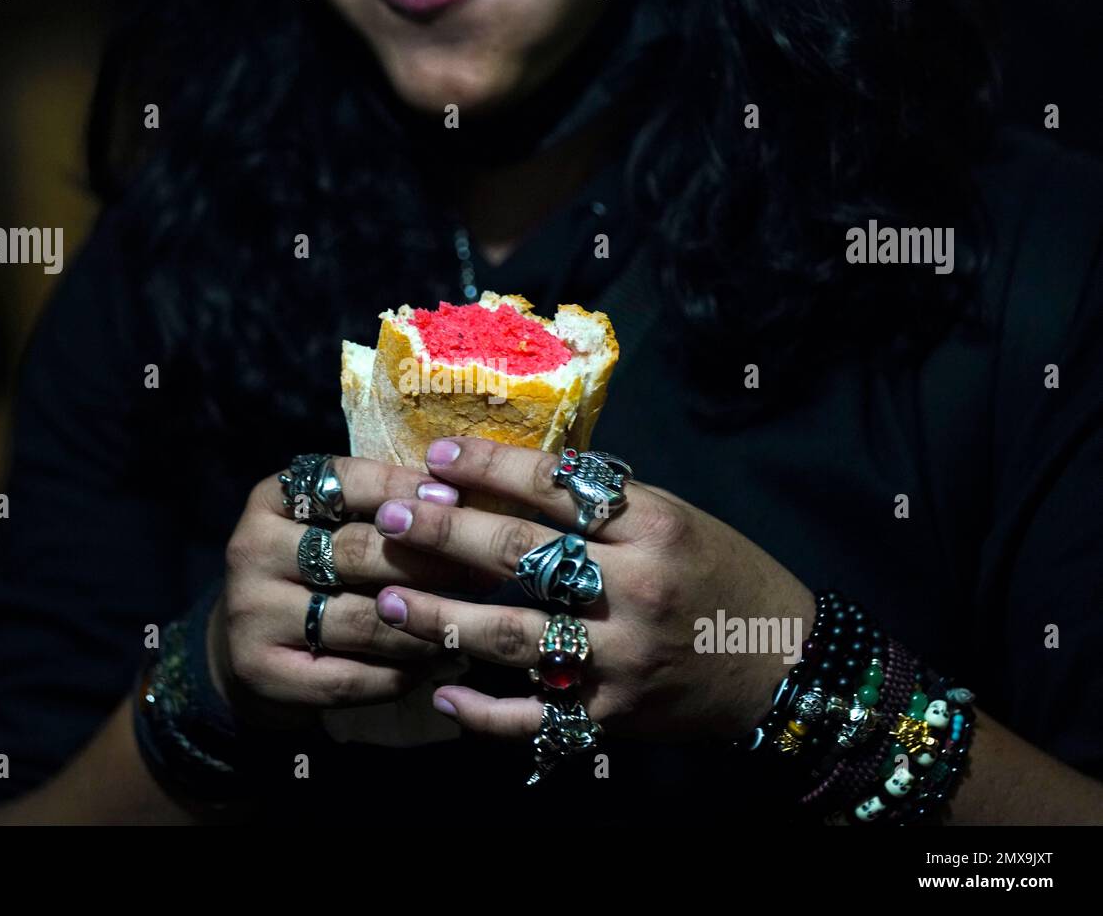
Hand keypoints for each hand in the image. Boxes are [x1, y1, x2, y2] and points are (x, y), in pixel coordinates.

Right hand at [210, 457, 477, 728]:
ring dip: (427, 623)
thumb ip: (383, 507)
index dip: (403, 487)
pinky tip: (439, 663)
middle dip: (432, 560)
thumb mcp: (331, 526)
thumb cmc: (313, 572)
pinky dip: (403, 671)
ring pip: (363, 620)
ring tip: (476, 620)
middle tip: (487, 570)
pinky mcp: (263, 671)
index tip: (458, 500)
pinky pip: (351, 676)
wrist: (246, 647)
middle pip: (358, 551)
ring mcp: (252, 613)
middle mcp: (253, 549)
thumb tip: (472, 494)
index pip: (343, 481)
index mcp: (273, 500)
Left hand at [369, 437, 815, 743]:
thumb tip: (509, 481)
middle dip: (447, 533)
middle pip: (524, 555)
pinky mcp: (615, 717)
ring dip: (441, 617)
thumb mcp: (678, 520)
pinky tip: (441, 696)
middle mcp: (637, 590)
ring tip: (387, 600)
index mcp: (657, 528)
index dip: (492, 468)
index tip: (438, 455)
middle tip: (391, 517)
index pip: (559, 488)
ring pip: (513, 636)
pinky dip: (484, 712)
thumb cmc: (724, 577)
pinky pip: (536, 717)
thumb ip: (604, 506)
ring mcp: (623, 659)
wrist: (786, 665)